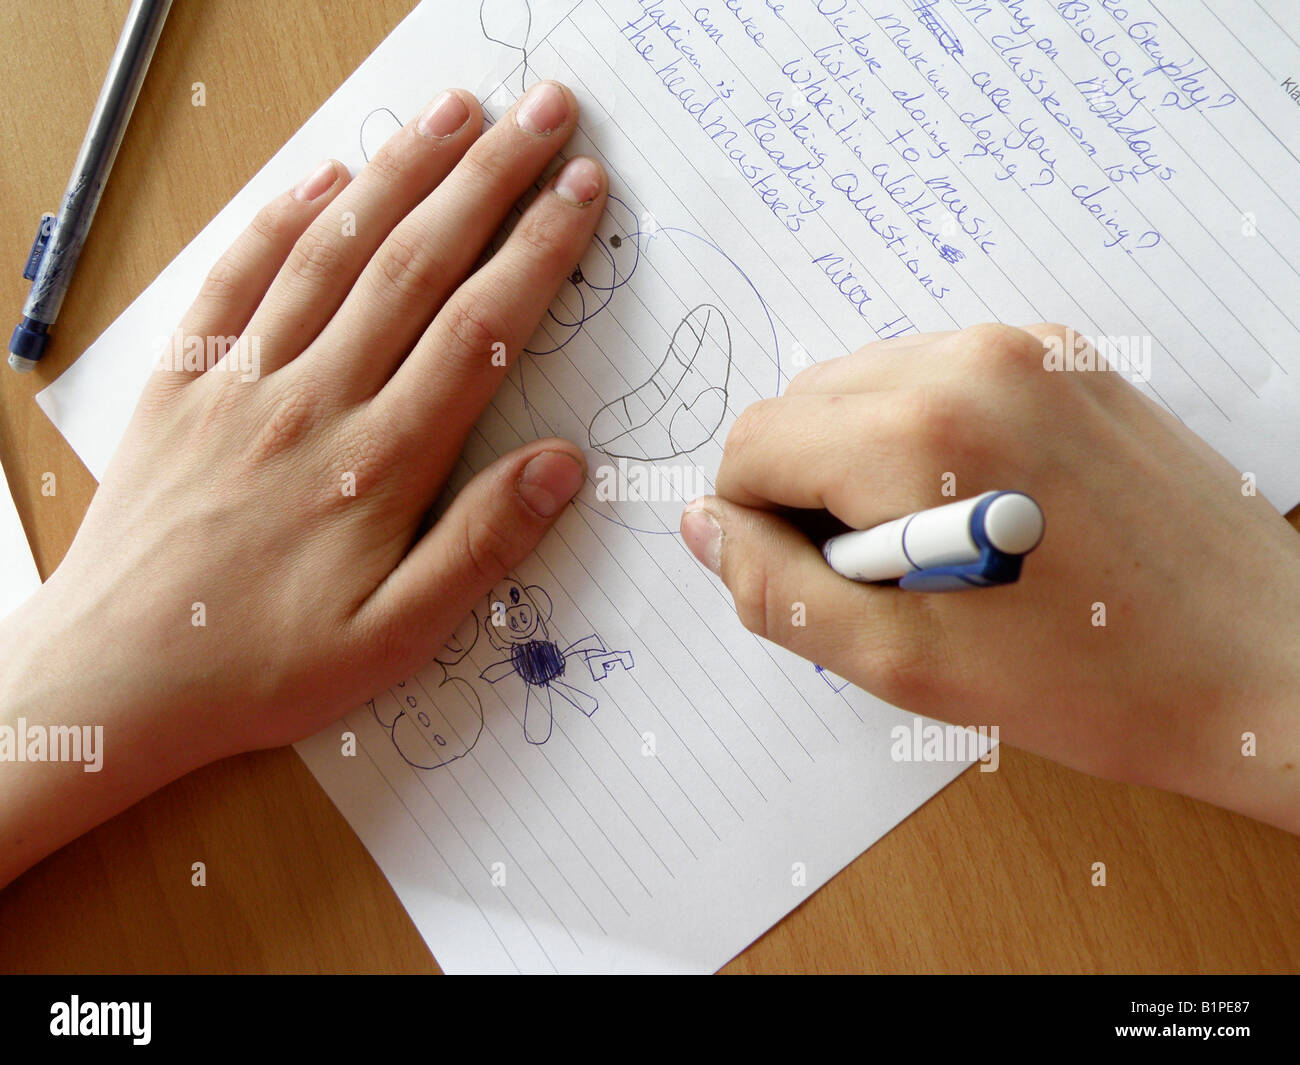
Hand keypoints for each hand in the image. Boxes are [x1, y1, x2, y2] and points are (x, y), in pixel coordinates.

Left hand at [0, 81, 605, 883]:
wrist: (118, 676)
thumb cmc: (265, 665)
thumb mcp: (397, 639)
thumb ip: (482, 547)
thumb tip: (562, 464)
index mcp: (378, 464)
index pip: (478, 331)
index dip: (538, 251)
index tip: (582, 190)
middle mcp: (314, 400)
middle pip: (416, 265)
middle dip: (489, 179)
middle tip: (544, 113)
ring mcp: (243, 382)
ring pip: (333, 253)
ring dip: (399, 174)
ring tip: (455, 113)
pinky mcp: (184, 383)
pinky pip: (236, 280)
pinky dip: (280, 220)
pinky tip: (325, 179)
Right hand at [681, 324, 1299, 833]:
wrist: (1268, 664)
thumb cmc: (1096, 682)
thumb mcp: (906, 666)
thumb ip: (777, 591)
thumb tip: (705, 526)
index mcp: (922, 430)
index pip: (754, 443)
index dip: (759, 526)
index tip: (825, 586)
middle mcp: (971, 357)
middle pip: (804, 406)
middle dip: (811, 493)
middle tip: (890, 580)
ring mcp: (1026, 346)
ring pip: (864, 388)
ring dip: (864, 465)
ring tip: (945, 550)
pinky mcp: (1064, 355)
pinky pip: (936, 380)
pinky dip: (925, 440)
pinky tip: (986, 511)